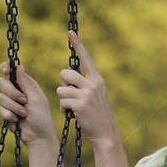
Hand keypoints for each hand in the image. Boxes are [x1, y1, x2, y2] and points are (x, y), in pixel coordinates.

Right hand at [0, 61, 58, 146]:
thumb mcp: (36, 97)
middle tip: (24, 100)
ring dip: (13, 106)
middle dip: (12, 92)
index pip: (10, 71)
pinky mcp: (4, 113)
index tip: (4, 71)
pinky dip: (9, 115)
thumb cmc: (41, 116)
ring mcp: (8, 102)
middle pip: (1, 83)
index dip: (5, 68)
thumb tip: (19, 66)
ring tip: (24, 113)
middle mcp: (15, 91)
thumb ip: (26, 82)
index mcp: (25, 84)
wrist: (38, 136)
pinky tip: (17, 120)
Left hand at [56, 31, 120, 145]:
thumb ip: (84, 84)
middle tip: (71, 97)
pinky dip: (64, 110)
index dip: (78, 45)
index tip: (70, 32)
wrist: (106, 134)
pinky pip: (62, 101)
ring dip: (63, 100)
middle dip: (64, 85)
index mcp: (98, 79)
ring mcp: (87, 94)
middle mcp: (93, 84)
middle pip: (65, 73)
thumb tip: (67, 74)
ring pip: (61, 89)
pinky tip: (73, 116)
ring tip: (73, 109)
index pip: (86, 58)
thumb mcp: (95, 96)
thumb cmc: (97, 116)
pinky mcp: (80, 104)